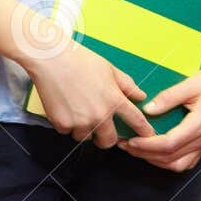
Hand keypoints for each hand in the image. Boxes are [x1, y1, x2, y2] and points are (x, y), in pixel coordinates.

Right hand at [26, 38, 154, 148]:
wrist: (52, 59)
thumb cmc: (81, 60)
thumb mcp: (110, 69)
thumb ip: (127, 85)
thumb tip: (140, 96)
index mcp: (114, 100)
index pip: (135, 120)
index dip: (144, 131)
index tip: (147, 137)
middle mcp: (99, 115)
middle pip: (109, 141)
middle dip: (107, 138)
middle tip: (102, 130)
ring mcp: (80, 122)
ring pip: (85, 137)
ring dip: (84, 129)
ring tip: (77, 110)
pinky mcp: (63, 124)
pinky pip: (67, 132)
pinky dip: (66, 124)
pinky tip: (64, 107)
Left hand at [118, 52, 200, 172]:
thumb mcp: (190, 84)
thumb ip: (168, 97)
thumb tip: (147, 109)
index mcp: (200, 124)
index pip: (169, 144)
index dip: (147, 146)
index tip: (131, 140)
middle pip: (170, 158)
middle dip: (145, 154)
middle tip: (126, 145)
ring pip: (177, 164)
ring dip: (155, 160)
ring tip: (137, 149)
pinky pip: (185, 161)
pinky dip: (168, 161)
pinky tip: (155, 152)